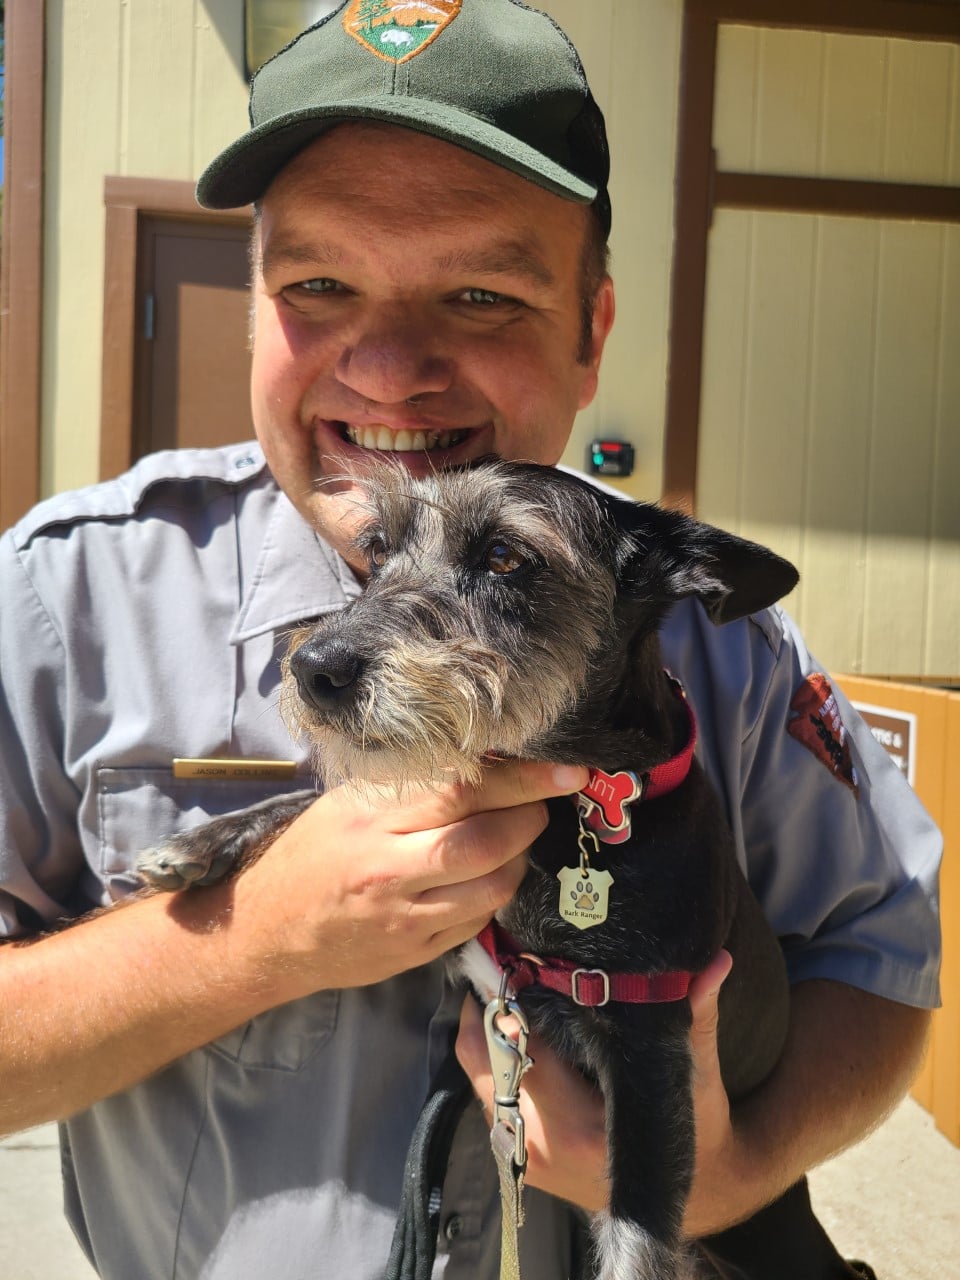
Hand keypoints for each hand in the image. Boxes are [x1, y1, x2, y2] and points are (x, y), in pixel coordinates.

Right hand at [234, 760, 588, 995]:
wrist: (266, 931)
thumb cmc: (311, 853)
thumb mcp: (348, 803)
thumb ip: (411, 785)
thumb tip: (486, 760)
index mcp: (372, 818)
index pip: (464, 790)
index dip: (525, 779)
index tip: (567, 769)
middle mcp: (390, 868)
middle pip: (487, 841)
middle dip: (533, 818)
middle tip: (544, 803)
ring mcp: (406, 917)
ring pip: (494, 887)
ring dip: (520, 860)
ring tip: (514, 840)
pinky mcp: (417, 952)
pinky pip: (478, 920)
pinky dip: (495, 893)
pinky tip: (485, 876)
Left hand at [455, 949, 736, 1219]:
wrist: (697, 1196)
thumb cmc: (698, 1131)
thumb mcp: (699, 1077)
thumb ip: (698, 1016)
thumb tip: (716, 963)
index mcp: (583, 1128)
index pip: (525, 1048)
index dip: (514, 998)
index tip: (516, 954)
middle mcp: (544, 1144)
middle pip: (485, 1057)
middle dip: (488, 1005)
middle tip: (500, 957)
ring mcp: (525, 1154)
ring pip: (476, 1072)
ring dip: (484, 1027)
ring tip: (502, 981)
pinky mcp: (517, 1155)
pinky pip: (485, 1090)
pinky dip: (490, 1054)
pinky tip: (509, 1021)